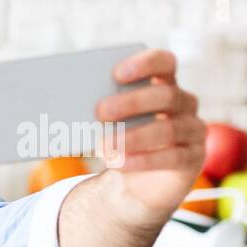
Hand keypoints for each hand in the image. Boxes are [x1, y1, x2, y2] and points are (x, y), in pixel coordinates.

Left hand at [96, 48, 206, 225]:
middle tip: (99, 111)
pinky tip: (120, 162)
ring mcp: (192, 131)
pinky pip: (172, 157)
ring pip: (168, 129)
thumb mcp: (108, 124)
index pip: (165, 63)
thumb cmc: (120, 141)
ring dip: (133, 136)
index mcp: (164, 85)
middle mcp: (184, 104)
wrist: (136, 183)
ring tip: (104, 145)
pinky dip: (143, 159)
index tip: (116, 73)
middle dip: (132, 102)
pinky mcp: (192, 159)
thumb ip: (94, 110)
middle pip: (166, 95)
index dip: (145, 64)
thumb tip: (55, 103)